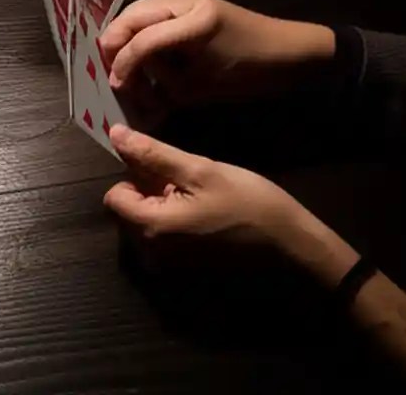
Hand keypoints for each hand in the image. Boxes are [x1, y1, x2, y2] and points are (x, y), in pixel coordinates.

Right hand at [99, 0, 334, 106]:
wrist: (282, 49)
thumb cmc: (246, 72)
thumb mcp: (198, 88)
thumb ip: (157, 89)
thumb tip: (122, 94)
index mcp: (195, 20)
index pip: (141, 41)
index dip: (123, 67)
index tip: (117, 89)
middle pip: (125, 20)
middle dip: (116, 52)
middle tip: (120, 82)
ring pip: (129, 17)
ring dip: (125, 45)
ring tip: (134, 76)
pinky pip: (142, 16)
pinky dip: (137, 38)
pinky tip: (144, 62)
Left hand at [103, 126, 357, 284]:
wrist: (292, 246)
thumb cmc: (248, 202)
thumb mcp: (200, 170)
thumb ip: (153, 154)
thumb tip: (115, 134)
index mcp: (151, 228)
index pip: (113, 197)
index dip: (134, 177)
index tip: (167, 171)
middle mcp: (152, 253)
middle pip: (128, 212)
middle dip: (150, 192)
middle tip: (189, 184)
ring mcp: (168, 266)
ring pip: (146, 224)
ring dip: (164, 206)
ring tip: (202, 199)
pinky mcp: (184, 270)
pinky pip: (164, 240)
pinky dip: (176, 224)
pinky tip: (206, 216)